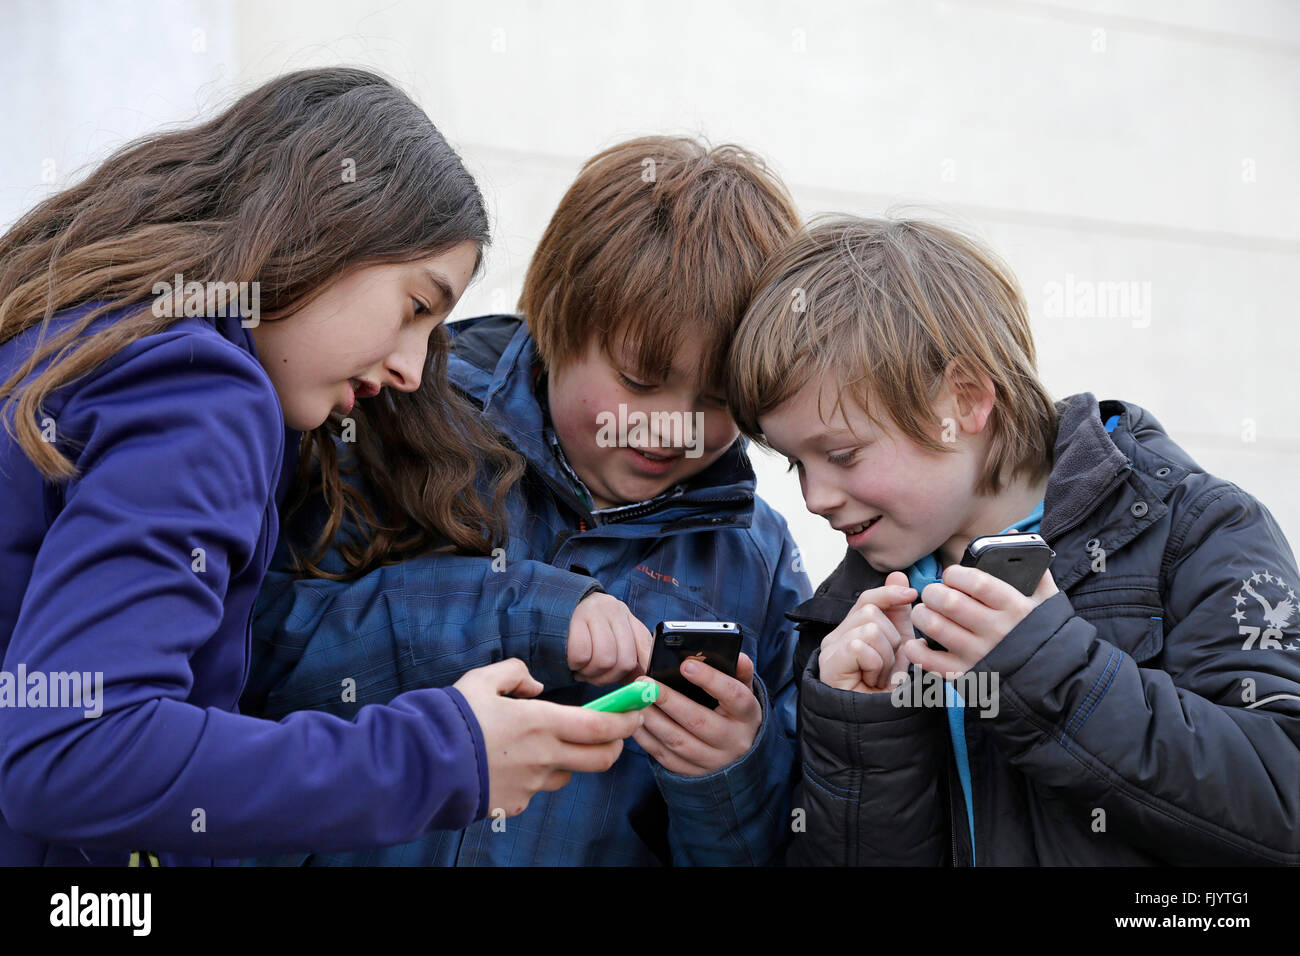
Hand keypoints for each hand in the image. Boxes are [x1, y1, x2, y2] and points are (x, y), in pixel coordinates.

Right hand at [454, 659, 641, 816]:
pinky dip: (533, 777)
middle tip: (613, 734)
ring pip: (566, 775)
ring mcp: (530, 785)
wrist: (420, 765)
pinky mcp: (513, 803)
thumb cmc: (452, 719)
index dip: (626, 721)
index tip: (635, 712)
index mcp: (540, 723)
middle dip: (615, 747)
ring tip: (546, 746)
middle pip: (600, 760)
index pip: (601, 727)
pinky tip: (510, 764)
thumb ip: (515, 674)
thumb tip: (534, 686)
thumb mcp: (482, 679)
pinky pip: (535, 790)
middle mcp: (543, 757)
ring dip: (568, 761)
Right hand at [567, 592, 653, 685]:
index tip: (629, 684)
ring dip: (591, 673)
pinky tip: (571, 661)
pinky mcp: (571, 620)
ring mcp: (592, 612)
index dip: (638, 671)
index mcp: (625, 615)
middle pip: (624, 661)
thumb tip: (643, 677)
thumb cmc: (585, 626)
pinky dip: (576, 665)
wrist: (553, 604)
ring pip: (604, 660)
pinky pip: (581, 655)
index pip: (644, 648)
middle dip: (608, 677)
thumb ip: (632, 650)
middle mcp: (612, 610)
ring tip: (582, 668)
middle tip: (594, 675)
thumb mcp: (612, 632)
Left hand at [633, 653, 762, 774]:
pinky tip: (636, 720)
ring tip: (636, 700)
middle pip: (698, 721)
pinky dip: (647, 739)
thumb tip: (738, 657)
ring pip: (678, 742)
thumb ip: (740, 673)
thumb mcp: (744, 692)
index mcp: (747, 714)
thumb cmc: (735, 713)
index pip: (733, 695)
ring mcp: (713, 761)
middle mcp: (733, 740)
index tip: (686, 664)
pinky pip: (665, 758)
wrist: (739, 755)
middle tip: (646, 682)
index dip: (710, 679)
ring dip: (653, 720)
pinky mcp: (693, 773)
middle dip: (669, 700)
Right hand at [818, 571, 917, 692]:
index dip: (889, 593)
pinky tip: (871, 680)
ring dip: (886, 656)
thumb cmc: (887, 688)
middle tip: (889, 666)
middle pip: (870, 612)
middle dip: (892, 639)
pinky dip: (875, 665)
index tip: (912, 594)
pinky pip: (861, 645)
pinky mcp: (829, 660)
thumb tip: (898, 574)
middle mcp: (836, 635)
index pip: (868, 598)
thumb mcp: (900, 646)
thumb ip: (898, 612)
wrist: (878, 723)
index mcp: (852, 629)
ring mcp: (830, 648)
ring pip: (869, 628)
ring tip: (880, 676)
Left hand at [906, 565, 1058, 675]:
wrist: (1055, 682)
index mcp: (1014, 607)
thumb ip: (1034, 568)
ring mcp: (980, 654)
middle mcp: (996, 630)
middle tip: (933, 594)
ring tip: (926, 612)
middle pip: (948, 602)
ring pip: (934, 627)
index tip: (951, 575)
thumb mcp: (1047, 600)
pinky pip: (930, 661)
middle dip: (932, 592)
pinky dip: (917, 649)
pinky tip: (920, 641)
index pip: (975, 581)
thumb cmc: (1046, 635)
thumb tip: (1017, 536)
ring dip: (922, 615)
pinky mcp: (967, 676)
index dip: (955, 574)